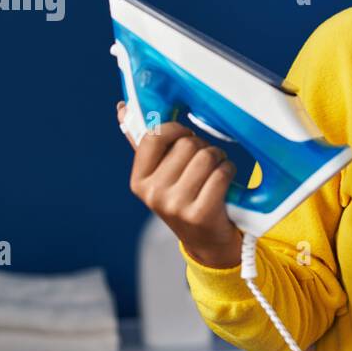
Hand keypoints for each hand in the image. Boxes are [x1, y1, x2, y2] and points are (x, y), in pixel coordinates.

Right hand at [117, 101, 244, 267]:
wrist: (207, 242)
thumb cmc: (185, 200)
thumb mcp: (160, 176)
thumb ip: (144, 144)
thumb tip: (122, 108)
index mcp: (139, 181)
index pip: (153, 137)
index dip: (175, 130)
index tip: (185, 136)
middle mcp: (153, 194)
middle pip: (187, 144)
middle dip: (203, 147)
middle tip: (205, 162)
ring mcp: (175, 206)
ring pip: (206, 156)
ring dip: (219, 159)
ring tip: (216, 171)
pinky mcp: (200, 214)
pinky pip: (221, 174)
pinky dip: (229, 172)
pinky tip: (226, 181)